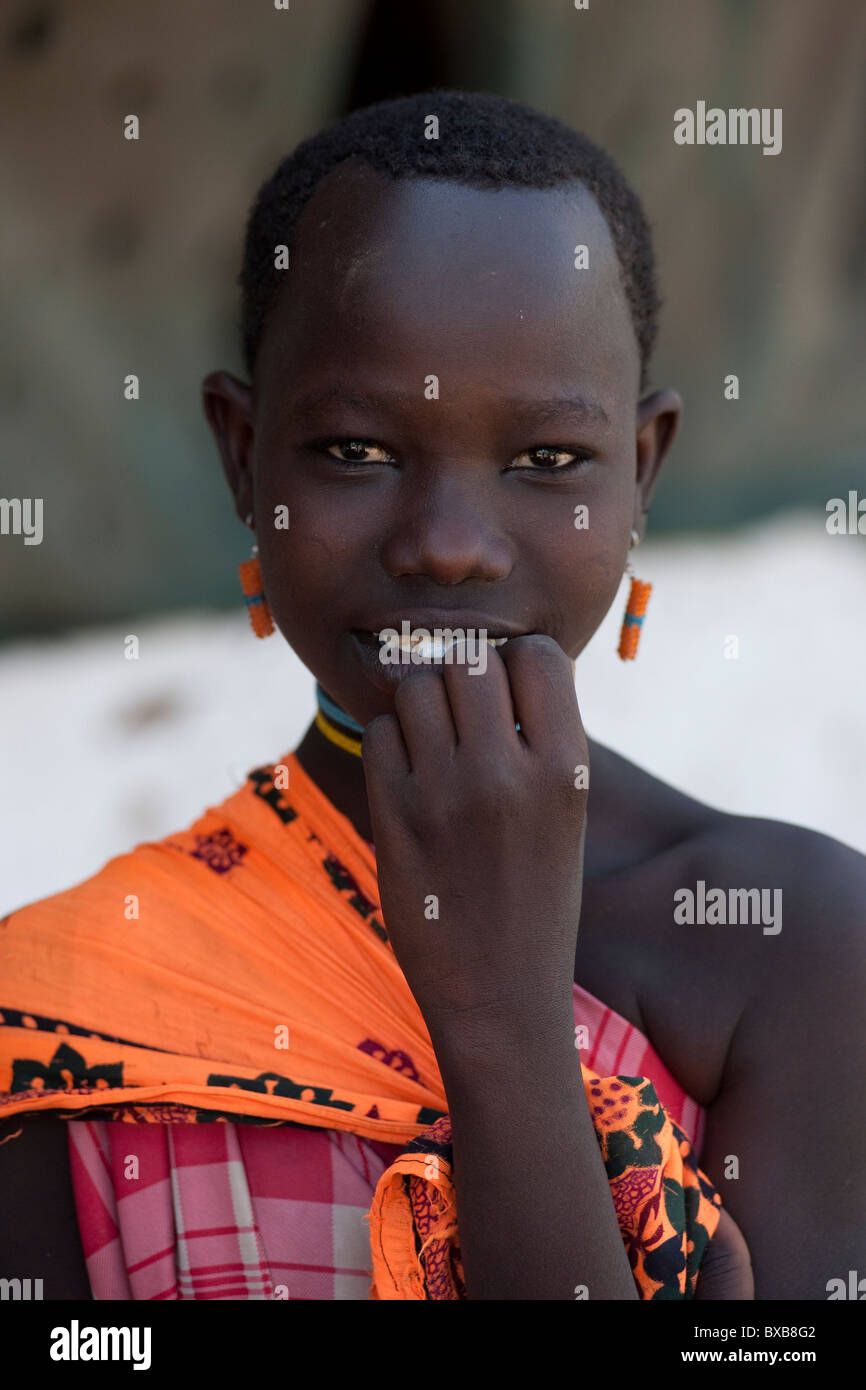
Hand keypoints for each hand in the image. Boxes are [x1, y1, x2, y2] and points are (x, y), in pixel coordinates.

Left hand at [361, 635, 588, 1050]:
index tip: (508, 694)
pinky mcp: (395, 816)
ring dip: (420, 704)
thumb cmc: (537, 897)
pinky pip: (382, 731)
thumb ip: (539, 739)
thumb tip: (494, 663)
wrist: (501, 995)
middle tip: (461, 717)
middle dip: (462, 677)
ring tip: (433, 746)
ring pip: (418, 686)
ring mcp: (447, 793)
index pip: (540, 654)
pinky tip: (408, 776)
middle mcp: (509, 773)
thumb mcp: (566, 814)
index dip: (518, 662)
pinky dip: (391, 741)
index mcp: (567, 770)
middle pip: (470, 660)